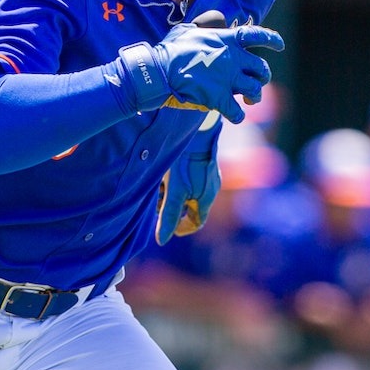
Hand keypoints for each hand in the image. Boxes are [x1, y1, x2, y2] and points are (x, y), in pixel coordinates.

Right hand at [116, 22, 283, 123]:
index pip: (257, 36)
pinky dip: (237, 115)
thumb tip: (206, 25)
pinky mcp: (219, 98)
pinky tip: (234, 116)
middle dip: (263, 76)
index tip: (280, 46)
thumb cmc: (170, 50)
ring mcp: (227, 79)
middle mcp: (232, 59)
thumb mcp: (188, 30)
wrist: (159, 71)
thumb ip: (203, 27)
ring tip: (249, 100)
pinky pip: (237, 112)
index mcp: (227, 40)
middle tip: (256, 82)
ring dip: (254, 96)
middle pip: (261, 68)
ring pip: (255, 90)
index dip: (272, 40)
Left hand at [155, 130, 220, 244]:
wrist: (198, 129)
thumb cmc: (186, 161)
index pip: (196, 222)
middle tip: (158, 201)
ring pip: (188, 191)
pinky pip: (190, 178)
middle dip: (173, 207)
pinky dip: (177, 180)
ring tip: (159, 184)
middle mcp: (211, 188)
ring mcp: (209, 174)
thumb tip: (162, 240)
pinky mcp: (204, 161)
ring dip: (173, 192)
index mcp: (206, 199)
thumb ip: (168, 214)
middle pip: (190, 207)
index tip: (167, 225)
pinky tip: (166, 171)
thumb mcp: (174, 190)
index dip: (181, 227)